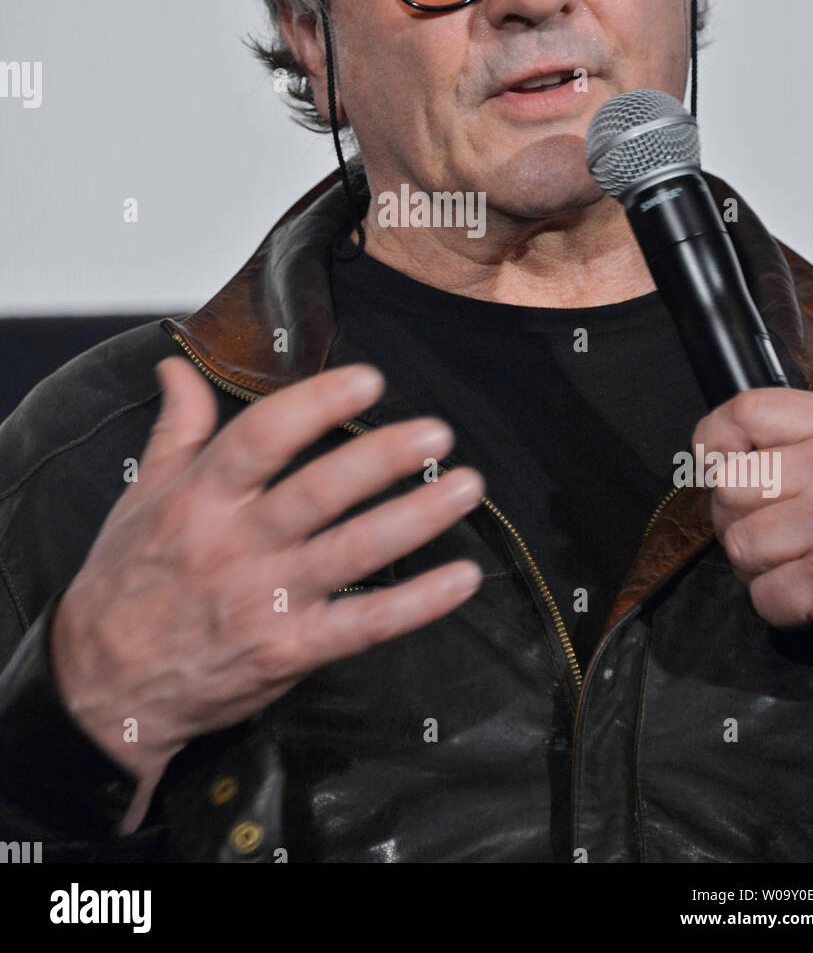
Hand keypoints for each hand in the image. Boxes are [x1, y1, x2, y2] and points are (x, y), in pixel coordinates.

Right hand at [50, 357, 484, 830]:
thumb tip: (180, 366)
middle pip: (319, 491)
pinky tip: (462, 578)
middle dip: (383, 457)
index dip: (317, 404)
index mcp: (200, 499)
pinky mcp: (290, 650)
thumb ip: (176, 429)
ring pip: (354, 551)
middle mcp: (237, 545)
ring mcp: (267, 600)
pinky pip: (365, 624)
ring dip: (418, 518)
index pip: (262, 437)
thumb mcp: (140, 498)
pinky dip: (418, 603)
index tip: (368, 379)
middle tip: (436, 431)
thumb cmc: (124, 586)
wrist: (101, 690)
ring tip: (466, 486)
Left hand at [694, 387, 812, 644]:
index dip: (715, 441)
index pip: (748, 412)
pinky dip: (783, 609)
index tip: (717, 467)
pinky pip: (766, 596)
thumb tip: (729, 458)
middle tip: (773, 537)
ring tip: (799, 569)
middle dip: (738, 520)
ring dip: (760, 569)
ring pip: (740, 545)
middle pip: (730, 486)